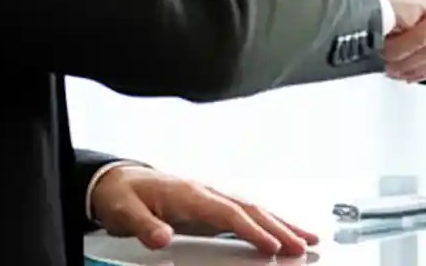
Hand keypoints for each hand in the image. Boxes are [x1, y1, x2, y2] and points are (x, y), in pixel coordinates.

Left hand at [90, 166, 315, 255]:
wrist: (118, 179)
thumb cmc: (123, 196)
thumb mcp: (124, 213)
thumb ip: (144, 226)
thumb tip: (161, 238)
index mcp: (190, 194)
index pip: (229, 214)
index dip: (252, 230)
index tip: (272, 246)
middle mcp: (207, 193)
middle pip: (252, 210)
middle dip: (281, 227)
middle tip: (304, 245)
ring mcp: (213, 198)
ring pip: (255, 210)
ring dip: (282, 224)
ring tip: (307, 238)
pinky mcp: (213, 206)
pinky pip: (247, 214)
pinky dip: (269, 222)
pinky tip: (282, 232)